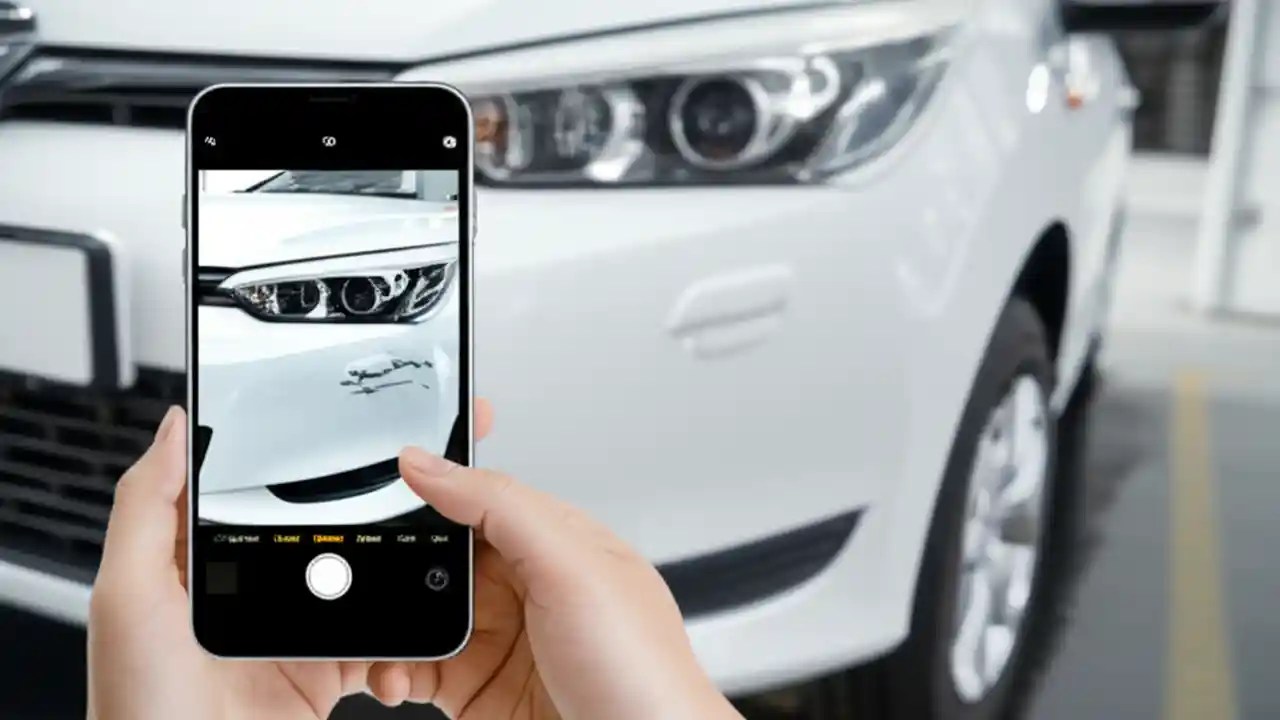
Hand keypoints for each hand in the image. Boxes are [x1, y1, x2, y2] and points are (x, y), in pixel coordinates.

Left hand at [88, 401, 495, 719]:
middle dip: (376, 514)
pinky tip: (400, 654)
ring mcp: (297, 632)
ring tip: (426, 566)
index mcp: (206, 561)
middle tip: (418, 493)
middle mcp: (255, 590)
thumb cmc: (140, 705)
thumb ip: (145, 506)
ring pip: (366, 584)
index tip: (348, 429)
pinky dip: (401, 651)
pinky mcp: (329, 674)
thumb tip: (173, 428)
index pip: (257, 490)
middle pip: (327, 532)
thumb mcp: (128, 593)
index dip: (298, 459)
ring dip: (399, 579)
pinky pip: (381, 648)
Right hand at [364, 449, 739, 719]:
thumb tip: (429, 464)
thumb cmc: (643, 672)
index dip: (426, 494)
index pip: (477, 499)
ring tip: (366, 634)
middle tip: (352, 571)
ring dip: (384, 623)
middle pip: (436, 557)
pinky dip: (389, 670)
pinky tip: (388, 675)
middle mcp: (524, 587)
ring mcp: (499, 641)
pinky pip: (415, 669)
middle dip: (391, 565)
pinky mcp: (477, 690)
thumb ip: (502, 508)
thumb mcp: (573, 570)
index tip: (372, 492)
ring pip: (418, 615)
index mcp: (554, 541)